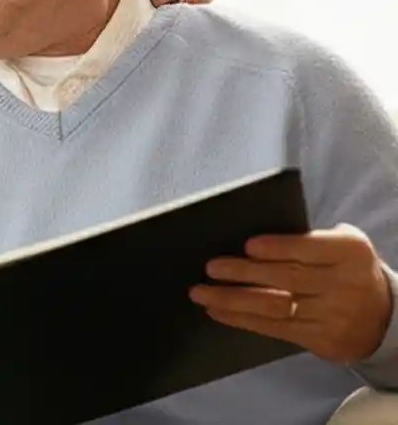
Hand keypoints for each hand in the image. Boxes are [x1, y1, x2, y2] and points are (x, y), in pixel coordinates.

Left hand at [190, 224, 393, 362]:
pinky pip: (274, 329)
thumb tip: (252, 241)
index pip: (309, 249)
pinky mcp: (320, 340)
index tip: (247, 246)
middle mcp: (344, 285)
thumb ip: (308, 240)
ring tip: (201, 292)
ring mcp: (332, 316)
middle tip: (211, 267)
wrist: (383, 316)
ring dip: (232, 300)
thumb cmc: (346, 269)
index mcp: (349, 253)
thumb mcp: (341, 246)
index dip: (277, 248)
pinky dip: (241, 319)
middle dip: (244, 273)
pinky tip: (217, 311)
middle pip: (287, 277)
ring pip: (275, 306)